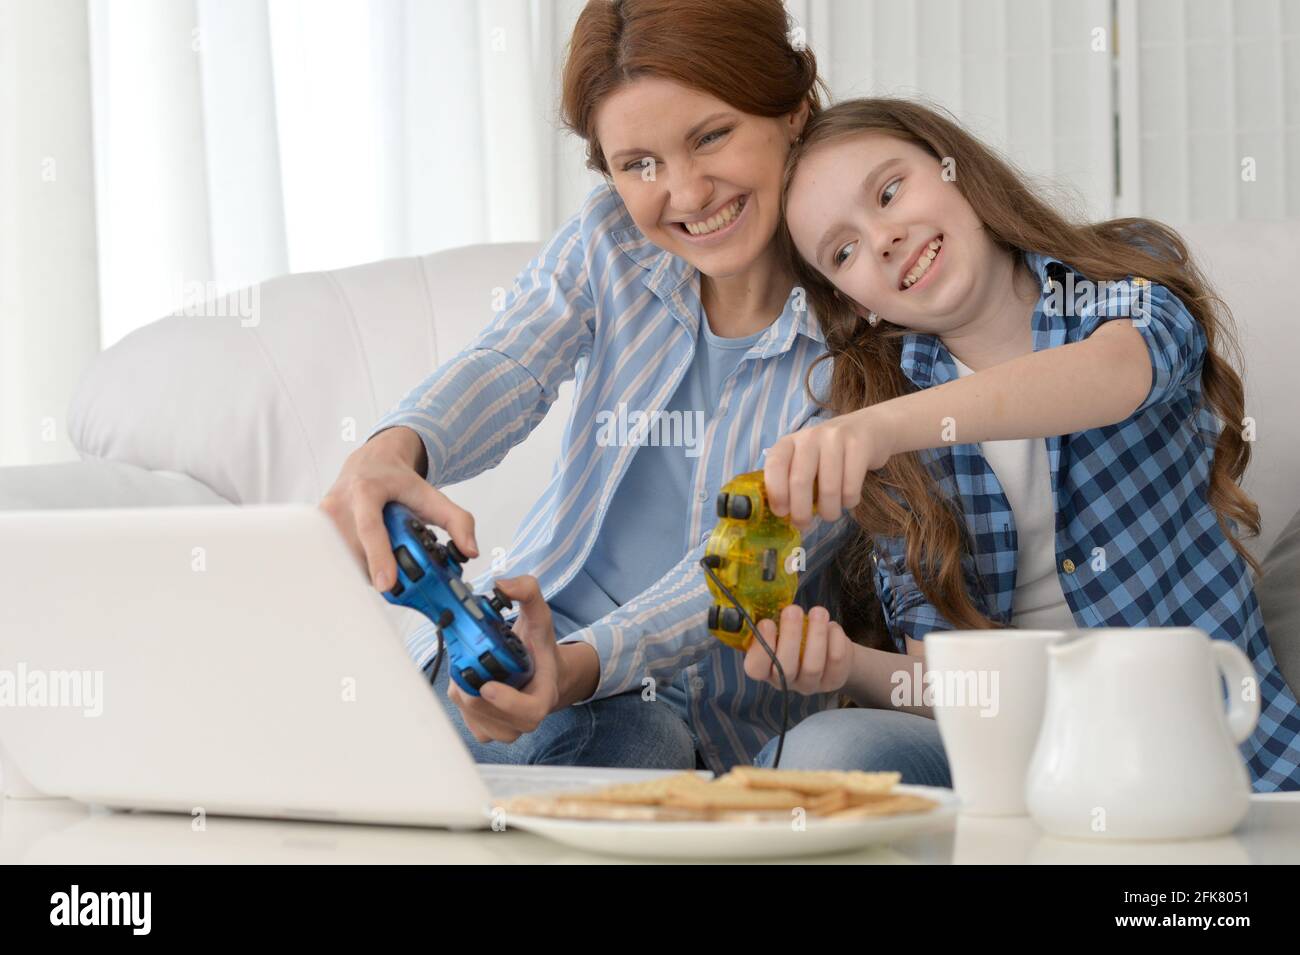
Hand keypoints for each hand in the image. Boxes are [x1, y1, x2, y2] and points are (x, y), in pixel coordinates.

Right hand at [319, 426, 477, 590]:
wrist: (371, 462)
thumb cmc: (397, 481)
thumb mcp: (432, 496)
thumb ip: (458, 522)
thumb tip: (470, 551)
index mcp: (366, 490)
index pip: (370, 528)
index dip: (378, 557)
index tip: (387, 584)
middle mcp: (340, 503)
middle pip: (359, 552)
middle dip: (381, 568)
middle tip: (401, 570)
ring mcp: (325, 517)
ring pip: (346, 560)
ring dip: (369, 567)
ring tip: (386, 554)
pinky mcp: (317, 530)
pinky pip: (336, 559)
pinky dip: (357, 563)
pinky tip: (370, 555)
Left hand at [448, 575, 561, 743]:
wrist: (540, 672)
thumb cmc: (540, 647)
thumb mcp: (539, 615)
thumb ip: (527, 592)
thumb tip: (502, 584)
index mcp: (543, 694)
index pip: (529, 710)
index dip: (507, 702)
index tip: (488, 686)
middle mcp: (525, 719)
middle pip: (489, 712)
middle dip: (470, 686)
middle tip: (466, 662)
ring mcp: (506, 729)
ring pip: (473, 716)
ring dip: (464, 691)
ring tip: (472, 669)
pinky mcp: (488, 731)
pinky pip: (467, 721)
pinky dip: (462, 699)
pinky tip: (470, 681)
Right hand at [743, 605, 851, 695]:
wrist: (829, 651)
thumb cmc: (796, 636)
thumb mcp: (779, 631)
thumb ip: (772, 624)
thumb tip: (765, 603)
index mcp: (766, 669)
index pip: (756, 668)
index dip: (760, 648)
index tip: (767, 622)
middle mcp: (786, 682)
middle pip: (786, 668)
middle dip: (790, 636)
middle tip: (793, 610)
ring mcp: (811, 685)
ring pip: (812, 666)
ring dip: (816, 634)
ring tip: (818, 611)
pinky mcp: (834, 680)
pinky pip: (835, 661)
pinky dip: (834, 638)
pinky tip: (831, 625)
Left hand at [763, 406, 894, 529]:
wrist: (870, 427)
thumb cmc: (830, 453)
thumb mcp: (805, 459)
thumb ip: (791, 480)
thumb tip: (783, 515)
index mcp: (790, 442)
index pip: (775, 465)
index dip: (776, 492)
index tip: (781, 513)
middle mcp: (810, 437)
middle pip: (800, 481)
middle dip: (800, 511)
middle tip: (804, 524)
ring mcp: (835, 439)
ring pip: (828, 488)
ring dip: (829, 511)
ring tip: (830, 513)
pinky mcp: (859, 446)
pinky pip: (851, 487)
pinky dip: (849, 502)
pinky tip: (848, 499)